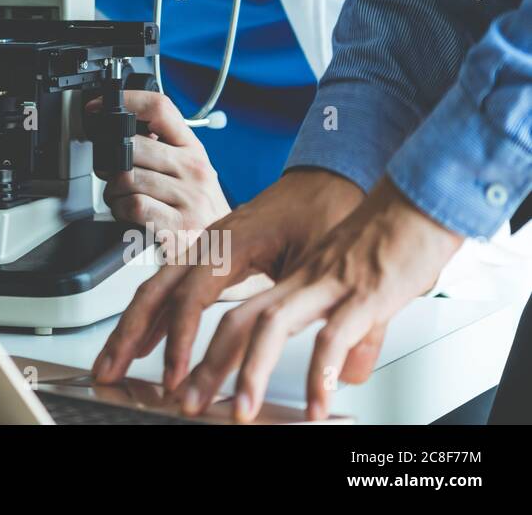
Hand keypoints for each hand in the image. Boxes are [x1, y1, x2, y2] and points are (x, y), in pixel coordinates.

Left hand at [90, 90, 229, 236]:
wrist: (225, 246)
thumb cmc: (197, 205)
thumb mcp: (187, 168)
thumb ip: (161, 146)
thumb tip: (119, 129)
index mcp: (193, 148)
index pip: (160, 108)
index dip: (126, 101)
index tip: (100, 107)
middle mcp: (195, 168)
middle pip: (134, 146)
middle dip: (110, 160)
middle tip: (109, 171)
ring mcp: (189, 197)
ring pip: (128, 177)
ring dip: (112, 189)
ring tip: (121, 196)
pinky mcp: (179, 225)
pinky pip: (134, 205)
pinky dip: (120, 209)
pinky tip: (127, 212)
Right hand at [93, 168, 362, 393]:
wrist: (326, 176)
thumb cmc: (326, 207)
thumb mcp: (328, 258)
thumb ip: (326, 312)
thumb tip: (345, 367)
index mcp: (234, 242)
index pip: (192, 295)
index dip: (180, 339)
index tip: (176, 376)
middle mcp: (210, 243)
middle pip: (155, 291)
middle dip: (127, 334)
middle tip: (108, 370)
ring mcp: (206, 248)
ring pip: (155, 290)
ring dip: (130, 329)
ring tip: (111, 364)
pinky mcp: (211, 256)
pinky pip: (170, 289)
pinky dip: (152, 318)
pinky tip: (144, 342)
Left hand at [176, 178, 461, 421]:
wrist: (424, 199)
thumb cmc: (394, 239)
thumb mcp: (362, 293)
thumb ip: (352, 336)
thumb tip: (346, 374)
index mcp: (295, 281)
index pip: (237, 316)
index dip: (209, 349)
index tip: (191, 381)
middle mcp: (302, 282)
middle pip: (238, 322)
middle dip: (208, 365)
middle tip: (187, 401)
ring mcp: (330, 286)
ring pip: (272, 326)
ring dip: (251, 371)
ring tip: (241, 411)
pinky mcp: (366, 294)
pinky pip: (334, 336)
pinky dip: (322, 373)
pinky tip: (317, 404)